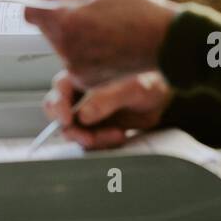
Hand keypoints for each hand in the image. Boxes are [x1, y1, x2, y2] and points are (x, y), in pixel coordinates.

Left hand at [24, 0, 176, 85]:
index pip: (30, 13)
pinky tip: (107, 44)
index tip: (48, 2)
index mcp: (67, 23)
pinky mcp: (86, 80)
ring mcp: (76, 68)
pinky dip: (84, 52)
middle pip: (46, 29)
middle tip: (91, 13)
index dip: (39, 4)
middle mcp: (67, 49)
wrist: (165, 42)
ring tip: (103, 28)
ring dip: (73, 36)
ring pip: (61, 45)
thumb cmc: (137, 11)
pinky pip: (74, 60)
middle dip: (61, 19)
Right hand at [44, 69, 171, 149]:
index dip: (59, 105)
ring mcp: (88, 114)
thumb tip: (82, 114)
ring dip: (93, 138)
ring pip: (76, 132)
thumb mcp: (128, 88)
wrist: (161, 97)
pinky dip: (104, 142)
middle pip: (60, 114)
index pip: (59, 90)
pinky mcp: (97, 128)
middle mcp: (80, 96)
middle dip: (72, 129)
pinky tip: (120, 134)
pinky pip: (92, 141)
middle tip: (88, 138)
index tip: (68, 120)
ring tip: (116, 134)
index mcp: (81, 77)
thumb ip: (104, 99)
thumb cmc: (146, 81)